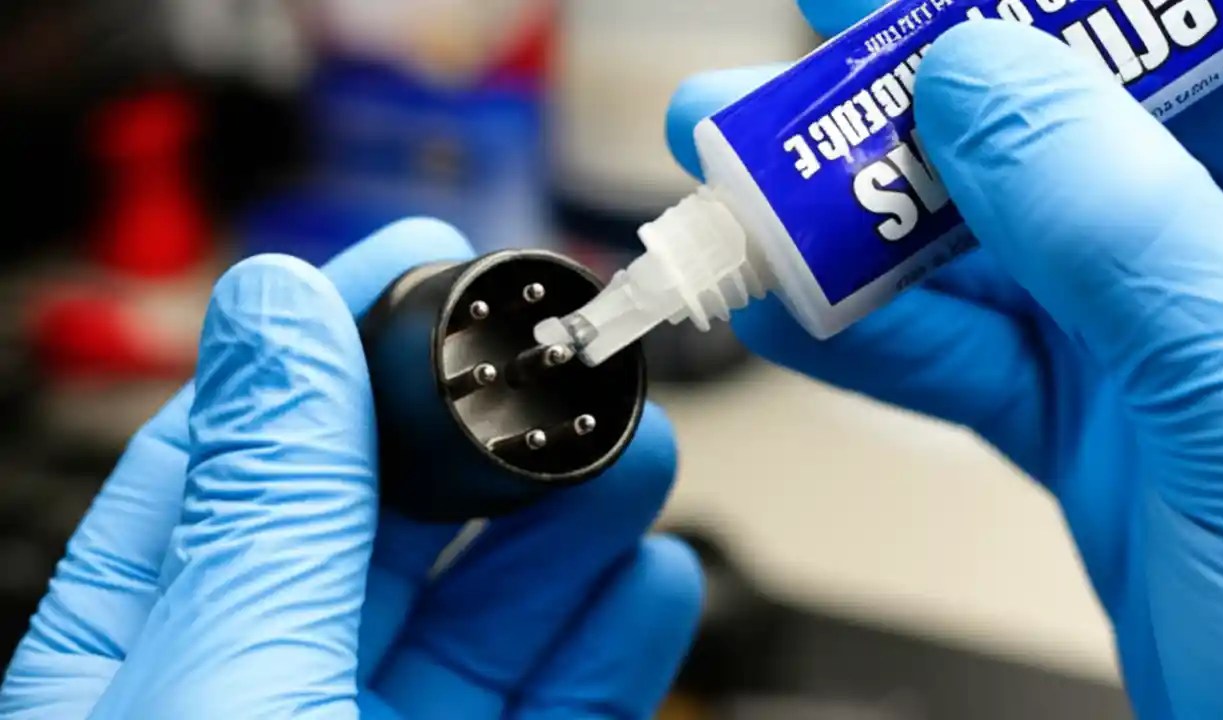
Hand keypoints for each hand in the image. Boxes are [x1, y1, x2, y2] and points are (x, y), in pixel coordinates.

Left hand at [0, 221, 700, 718]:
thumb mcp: (226, 680)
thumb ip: (266, 503)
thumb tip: (271, 309)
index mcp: (149, 660)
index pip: (236, 457)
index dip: (326, 344)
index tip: (409, 257)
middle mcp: (269, 691)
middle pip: (388, 526)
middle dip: (484, 437)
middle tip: (564, 361)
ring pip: (487, 613)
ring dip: (571, 525)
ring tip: (636, 448)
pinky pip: (562, 705)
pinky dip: (613, 642)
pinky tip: (648, 579)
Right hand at [669, 5, 1222, 718]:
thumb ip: (1111, 218)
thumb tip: (981, 76)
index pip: (1180, 38)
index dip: (1034, 7)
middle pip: (1052, 133)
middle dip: (906, 112)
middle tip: (785, 89)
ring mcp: (1153, 343)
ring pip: (983, 252)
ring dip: (852, 232)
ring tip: (741, 195)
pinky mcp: (1088, 425)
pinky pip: (963, 358)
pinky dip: (869, 339)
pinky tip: (791, 307)